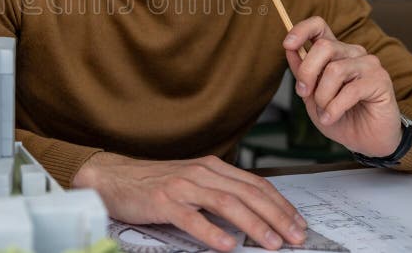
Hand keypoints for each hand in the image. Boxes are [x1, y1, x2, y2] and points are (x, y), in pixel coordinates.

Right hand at [72, 152, 307, 250]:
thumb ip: (218, 192)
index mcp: (211, 167)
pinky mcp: (163, 201)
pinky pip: (192, 218)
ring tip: (271, 243)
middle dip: (277, 216)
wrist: (113, 177)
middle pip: (248, 193)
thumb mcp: (192, 181)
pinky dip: (212, 232)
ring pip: (227, 203)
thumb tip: (253, 214)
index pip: (255, 184)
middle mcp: (201, 172)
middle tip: (295, 236)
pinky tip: (227, 245)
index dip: (280, 204)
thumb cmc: (154, 183)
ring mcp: (182, 185)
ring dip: (254, 224)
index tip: (298, 222)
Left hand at [283, 16, 401, 156]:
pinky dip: (335, 108)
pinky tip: (331, 117)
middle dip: (307, 72)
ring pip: (335, 70)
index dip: (301, 30)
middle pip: (323, 47)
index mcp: (335, 52)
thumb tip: (289, 49)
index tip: (287, 44)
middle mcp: (352, 53)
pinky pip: (350, 90)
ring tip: (324, 111)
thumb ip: (302, 73)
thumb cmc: (341, 117)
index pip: (319, 26)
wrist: (366, 141)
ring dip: (322, 96)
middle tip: (304, 93)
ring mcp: (368, 65)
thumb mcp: (311, 96)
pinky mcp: (380, 80)